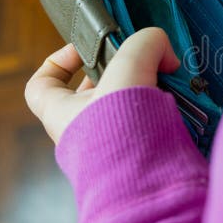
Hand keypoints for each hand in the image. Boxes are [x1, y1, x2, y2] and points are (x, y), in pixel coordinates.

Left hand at [25, 28, 179, 143]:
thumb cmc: (120, 131)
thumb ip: (144, 43)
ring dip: (147, 92)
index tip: (83, 50)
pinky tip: (180, 104)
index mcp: (62, 113)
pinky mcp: (138, 156)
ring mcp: (110, 147)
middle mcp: (82, 132)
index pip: (41, 85)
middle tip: (141, 65)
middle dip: (119, 74)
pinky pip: (147, 126)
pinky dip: (164, 112)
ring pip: (124, 109)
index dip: (58, 61)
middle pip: (92, 93)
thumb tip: (162, 46)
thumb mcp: (129, 69)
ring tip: (167, 83)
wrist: (145, 179)